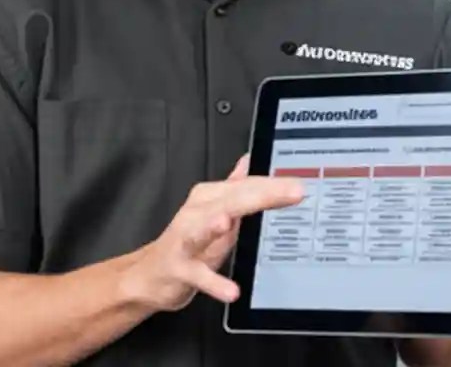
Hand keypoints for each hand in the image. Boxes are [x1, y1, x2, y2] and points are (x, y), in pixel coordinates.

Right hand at [123, 154, 303, 312]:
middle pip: (232, 200)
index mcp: (209, 197)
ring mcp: (185, 240)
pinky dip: (214, 283)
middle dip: (262, 194)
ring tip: (230, 224)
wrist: (150, 274)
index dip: (274, 184)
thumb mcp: (217, 212)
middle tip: (293, 191)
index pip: (246, 186)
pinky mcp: (179, 269)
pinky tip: (231, 290)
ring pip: (204, 229)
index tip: (299, 183)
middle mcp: (196, 213)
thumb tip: (250, 160)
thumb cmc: (188, 243)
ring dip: (215, 226)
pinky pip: (198, 276)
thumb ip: (237, 188)